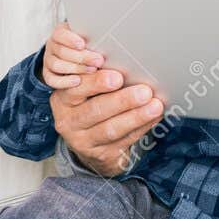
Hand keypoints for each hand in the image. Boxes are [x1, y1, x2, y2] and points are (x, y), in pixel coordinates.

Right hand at [40, 22, 103, 87]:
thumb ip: (95, 43)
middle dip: (81, 57)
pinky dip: (64, 81)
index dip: (70, 39)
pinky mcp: (48, 74)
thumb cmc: (87, 48)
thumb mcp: (90, 41)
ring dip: (76, 68)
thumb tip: (111, 52)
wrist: (75, 62)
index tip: (82, 44)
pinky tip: (77, 81)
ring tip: (93, 70)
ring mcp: (49, 60)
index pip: (60, 34)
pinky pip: (51, 79)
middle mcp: (53, 46)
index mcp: (61, 34)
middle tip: (99, 61)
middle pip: (61, 51)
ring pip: (56, 64)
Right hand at [49, 67, 163, 177]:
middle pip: (95, 111)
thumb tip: (128, 63)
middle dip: (122, 101)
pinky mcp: (101, 155)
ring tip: (155, 106)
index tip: (117, 77)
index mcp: (63, 100)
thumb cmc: (90, 105)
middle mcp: (69, 122)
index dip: (96, 83)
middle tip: (144, 92)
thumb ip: (96, 79)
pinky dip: (142, 128)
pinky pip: (124, 140)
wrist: (88, 143)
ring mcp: (83, 141)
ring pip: (111, 129)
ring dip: (136, 117)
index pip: (76, 90)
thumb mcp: (84, 92)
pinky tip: (154, 117)